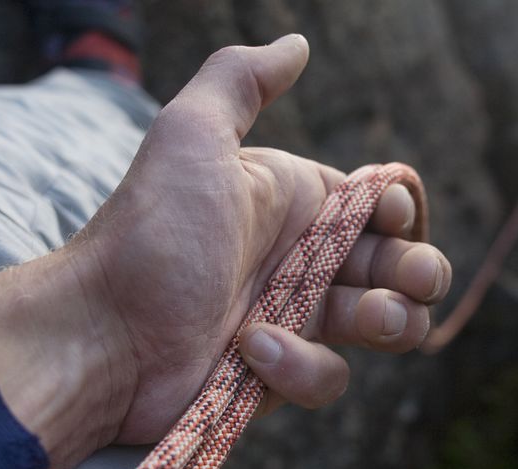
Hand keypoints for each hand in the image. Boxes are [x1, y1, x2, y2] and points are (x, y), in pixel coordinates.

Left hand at [0, 35, 450, 468]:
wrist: (98, 332)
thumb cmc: (149, 232)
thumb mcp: (190, 135)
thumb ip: (241, 79)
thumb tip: (297, 43)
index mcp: (293, 203)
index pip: (378, 207)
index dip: (399, 212)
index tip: (386, 214)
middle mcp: (299, 260)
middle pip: (395, 267)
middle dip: (419, 271)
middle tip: (413, 278)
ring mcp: (291, 321)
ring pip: (380, 326)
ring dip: (392, 321)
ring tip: (374, 317)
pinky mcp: (275, 377)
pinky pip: (327, 377)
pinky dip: (303, 366)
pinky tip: (253, 350)